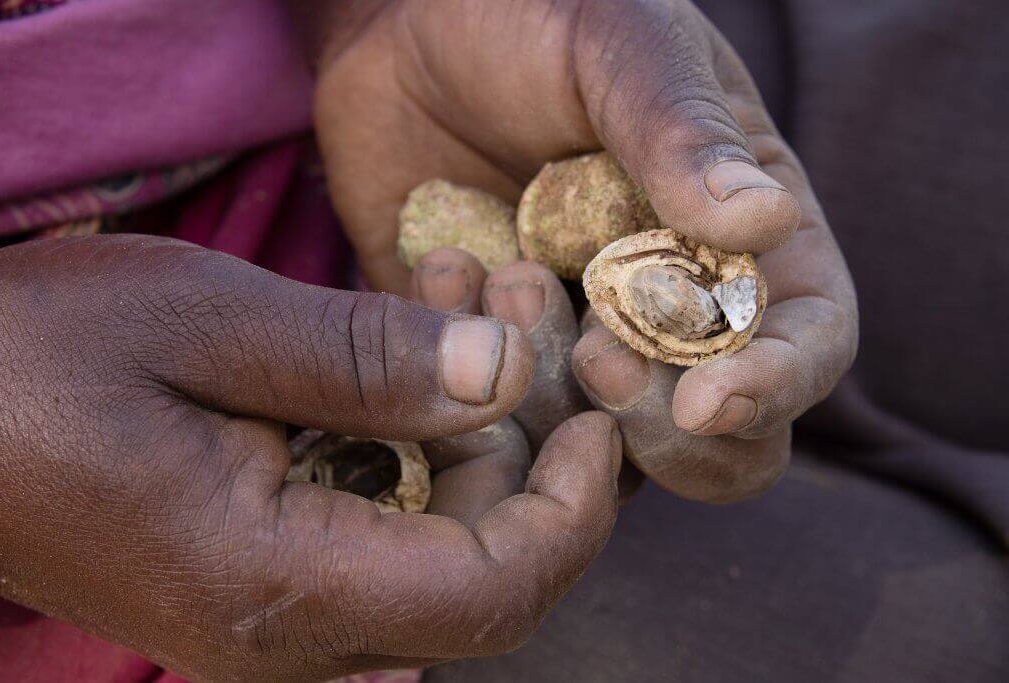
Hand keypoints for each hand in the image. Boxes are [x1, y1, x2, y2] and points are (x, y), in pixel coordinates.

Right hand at [0, 235, 621, 680]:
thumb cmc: (35, 356)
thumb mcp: (206, 322)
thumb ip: (363, 363)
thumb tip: (501, 382)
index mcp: (274, 585)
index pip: (491, 591)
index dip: (570, 510)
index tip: (594, 415)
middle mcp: (284, 631)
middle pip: (478, 570)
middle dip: (522, 436)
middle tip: (516, 301)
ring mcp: (270, 613)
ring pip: (434, 541)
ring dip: (469, 419)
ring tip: (460, 288)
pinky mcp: (258, 574)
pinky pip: (379, 522)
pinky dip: (412, 434)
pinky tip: (403, 336)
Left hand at [304, 0, 856, 500]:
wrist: (409, 33)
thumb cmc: (534, 20)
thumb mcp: (621, 48)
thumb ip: (686, 131)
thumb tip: (767, 219)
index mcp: (744, 234)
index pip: (808, 341)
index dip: (777, 386)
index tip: (707, 396)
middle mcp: (674, 309)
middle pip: (721, 436)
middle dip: (664, 426)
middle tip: (596, 357)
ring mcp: (581, 344)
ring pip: (604, 452)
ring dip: (558, 398)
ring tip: (506, 276)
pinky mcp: (493, 358)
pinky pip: (498, 423)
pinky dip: (474, 380)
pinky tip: (444, 272)